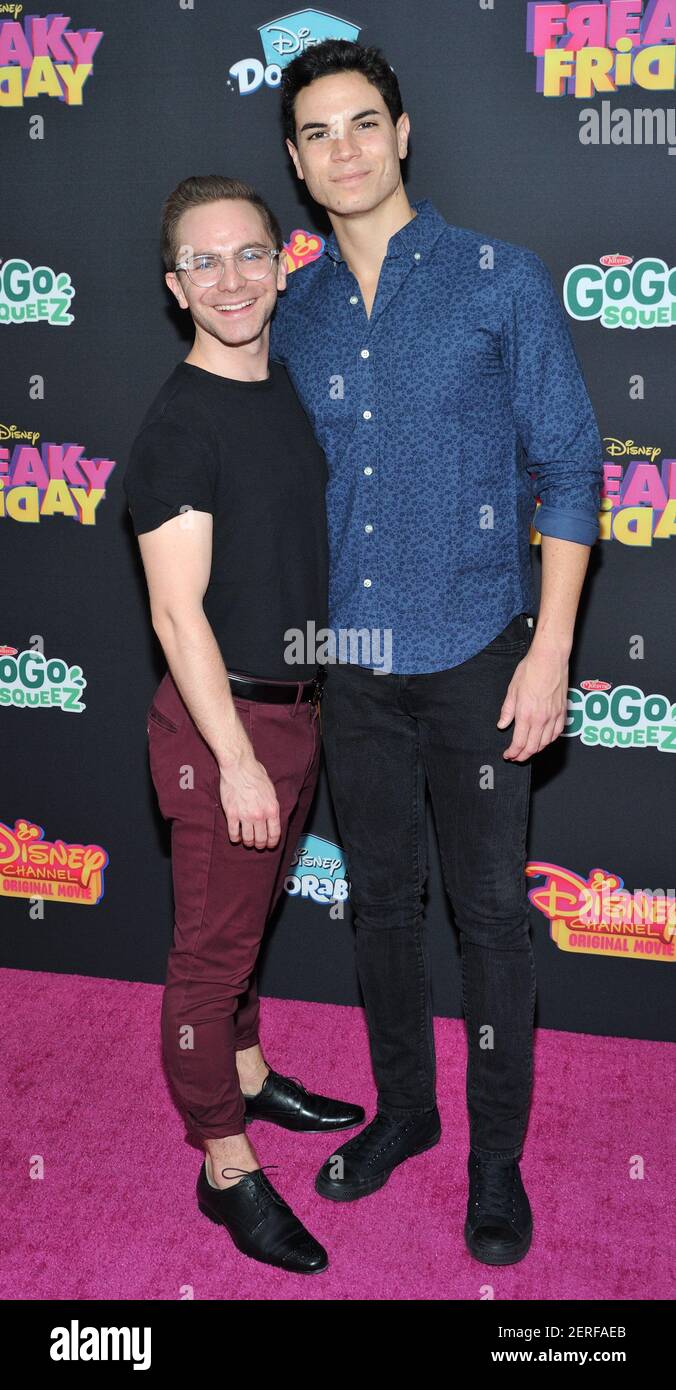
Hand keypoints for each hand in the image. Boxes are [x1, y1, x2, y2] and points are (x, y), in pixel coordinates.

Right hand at [219, 749, 280, 848]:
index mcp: (272, 809)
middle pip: (261, 839)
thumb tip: (271, 816)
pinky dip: (235, 838)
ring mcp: (245, 816)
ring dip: (248, 843)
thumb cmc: (255, 774)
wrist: (239, 767)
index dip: (272, 843)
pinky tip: (236, 837)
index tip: (270, 845)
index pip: (275, 834)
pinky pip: (234, 833)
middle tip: (258, 845)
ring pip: (248, 839)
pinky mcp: (232, 814)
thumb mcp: (271, 791)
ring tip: (247, 842)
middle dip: (260, 845)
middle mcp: (260, 815)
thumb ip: (271, 805)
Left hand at [497, 641, 568, 760]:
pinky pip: (557, 733)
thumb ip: (507, 711)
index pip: (519, 743)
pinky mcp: (562, 711)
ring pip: (546, 742)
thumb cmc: (530, 670)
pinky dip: (550, 740)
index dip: (513, 753)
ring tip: (528, 750)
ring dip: (536, 750)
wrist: (550, 658)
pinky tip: (544, 740)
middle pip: (532, 747)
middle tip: (516, 757)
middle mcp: (541, 718)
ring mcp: (553, 716)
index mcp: (525, 714)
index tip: (508, 755)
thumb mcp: (512, 690)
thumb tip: (502, 725)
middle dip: (523, 755)